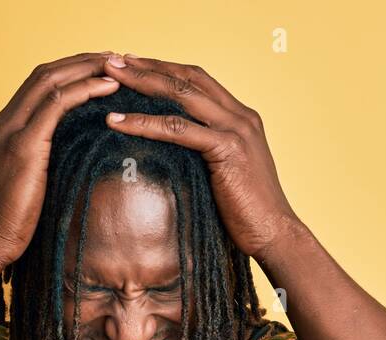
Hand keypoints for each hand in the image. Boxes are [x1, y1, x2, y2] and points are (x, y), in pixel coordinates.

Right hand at [0, 53, 121, 267]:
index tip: (102, 68)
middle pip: (46, 73)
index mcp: (5, 128)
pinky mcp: (23, 147)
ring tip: (119, 65)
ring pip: (51, 81)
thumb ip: (44, 162)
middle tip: (118, 58)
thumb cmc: (11, 222)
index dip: (72, 70)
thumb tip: (75, 158)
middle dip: (83, 60)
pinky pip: (56, 105)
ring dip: (87, 68)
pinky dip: (84, 90)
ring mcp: (11, 131)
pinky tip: (108, 88)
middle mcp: (5, 122)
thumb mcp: (28, 183)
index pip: (39, 84)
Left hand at [101, 54, 301, 259]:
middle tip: (113, 60)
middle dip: (148, 66)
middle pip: (187, 78)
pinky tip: (119, 121)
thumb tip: (170, 152)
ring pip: (181, 95)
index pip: (197, 80)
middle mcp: (240, 116)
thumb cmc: (247, 211)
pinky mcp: (228, 149)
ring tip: (110, 77)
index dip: (163, 68)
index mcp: (240, 117)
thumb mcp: (224, 172)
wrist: (275, 233)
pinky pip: (178, 130)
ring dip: (142, 82)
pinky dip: (145, 122)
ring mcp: (236, 130)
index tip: (132, 65)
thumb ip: (205, 153)